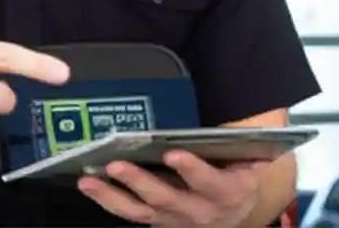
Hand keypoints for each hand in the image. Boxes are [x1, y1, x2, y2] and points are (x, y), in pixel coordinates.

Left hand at [78, 151, 268, 226]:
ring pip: (142, 211)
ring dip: (113, 195)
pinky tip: (90, 185)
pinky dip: (108, 200)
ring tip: (90, 179)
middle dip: (140, 182)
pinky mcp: (157, 221)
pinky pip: (131, 214)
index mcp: (227, 192)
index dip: (191, 169)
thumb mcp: (249, 159)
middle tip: (117, 164)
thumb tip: (236, 121)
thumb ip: (243, 143)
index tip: (173, 153)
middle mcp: (200, 211)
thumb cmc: (237, 175)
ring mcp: (175, 219)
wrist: (236, 212)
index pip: (209, 182)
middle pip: (167, 198)